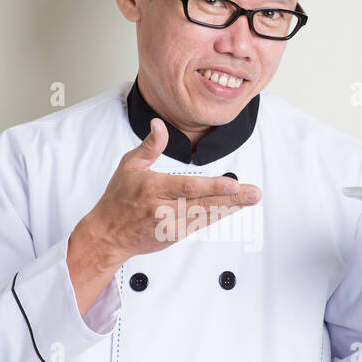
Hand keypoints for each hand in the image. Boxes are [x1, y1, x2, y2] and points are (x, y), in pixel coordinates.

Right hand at [80, 117, 262, 263]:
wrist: (107, 235)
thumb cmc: (118, 199)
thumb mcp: (129, 166)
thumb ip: (150, 146)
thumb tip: (159, 124)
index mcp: (151, 188)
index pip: (187, 187)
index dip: (212, 187)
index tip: (232, 183)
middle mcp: (162, 209)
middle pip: (202, 203)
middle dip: (231, 198)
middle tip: (253, 193)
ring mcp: (169, 226)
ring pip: (205, 216)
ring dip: (230, 207)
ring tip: (250, 198)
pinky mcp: (173, 236)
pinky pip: (200, 224)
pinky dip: (217, 215)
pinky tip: (233, 207)